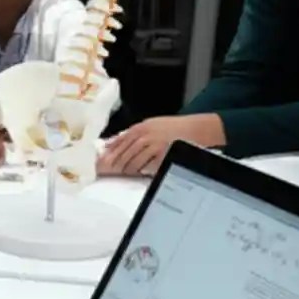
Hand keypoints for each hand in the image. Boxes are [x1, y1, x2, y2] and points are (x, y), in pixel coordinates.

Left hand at [98, 114, 225, 176]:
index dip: (110, 152)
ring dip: (128, 168)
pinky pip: (148, 165)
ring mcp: (153, 145)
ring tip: (125, 173)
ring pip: (134, 161)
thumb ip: (133, 133)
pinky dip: (142, 170)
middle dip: (117, 163)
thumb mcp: (151, 125)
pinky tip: (139, 173)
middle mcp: (144, 135)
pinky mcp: (162, 154)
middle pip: (124, 153)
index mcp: (139, 127)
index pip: (119, 142)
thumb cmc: (172, 127)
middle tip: (111, 171)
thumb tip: (112, 143)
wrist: (194, 129)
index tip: (103, 160)